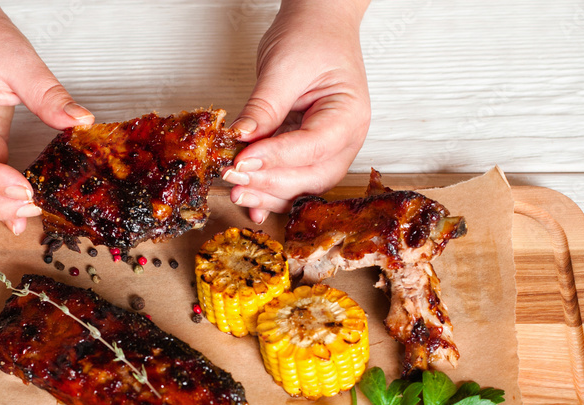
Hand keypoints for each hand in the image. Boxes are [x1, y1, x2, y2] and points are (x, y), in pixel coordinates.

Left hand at [225, 0, 370, 222]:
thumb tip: (241, 139)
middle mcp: (346, 138)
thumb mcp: (283, 67)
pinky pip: (293, 181)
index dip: (276, 158)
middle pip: (313, 177)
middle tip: (233, 178)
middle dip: (271, 183)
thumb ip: (264, 107)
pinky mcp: (309, 153)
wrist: (319, 23)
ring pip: (303, 187)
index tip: (241, 161)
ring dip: (269, 194)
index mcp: (349, 114)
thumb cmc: (312, 36)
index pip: (313, 147)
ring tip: (236, 191)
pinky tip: (250, 203)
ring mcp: (330, 150)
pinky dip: (271, 194)